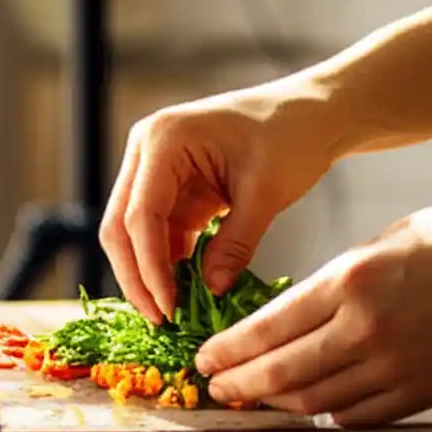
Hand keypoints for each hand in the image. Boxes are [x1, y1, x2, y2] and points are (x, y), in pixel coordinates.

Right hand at [99, 83, 346, 323]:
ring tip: (172, 311)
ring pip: (132, 232)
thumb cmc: (292, 135)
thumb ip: (235, 243)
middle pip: (121, 224)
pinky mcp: (169, 186)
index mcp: (164, 139)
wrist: (310, 112)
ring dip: (148, 271)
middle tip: (160, 319)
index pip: (140, 214)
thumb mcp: (266, 192)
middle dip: (136, 275)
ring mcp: (153, 168)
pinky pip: (157, 231)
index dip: (149, 267)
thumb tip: (211, 290)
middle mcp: (146, 150)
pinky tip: (183, 290)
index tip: (168, 307)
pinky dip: (167, 261)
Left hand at [196, 202, 431, 426]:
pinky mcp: (424, 390)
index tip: (204, 359)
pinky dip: (327, 413)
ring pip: (316, 400)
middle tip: (215, 388)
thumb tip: (287, 321)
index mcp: (349, 281)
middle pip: (282, 372)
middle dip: (239, 383)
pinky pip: (360, 414)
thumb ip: (332, 285)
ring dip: (277, 402)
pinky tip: (309, 407)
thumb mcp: (377, 244)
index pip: (267, 328)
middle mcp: (367, 328)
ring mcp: (397, 365)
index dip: (228, 350)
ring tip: (255, 398)